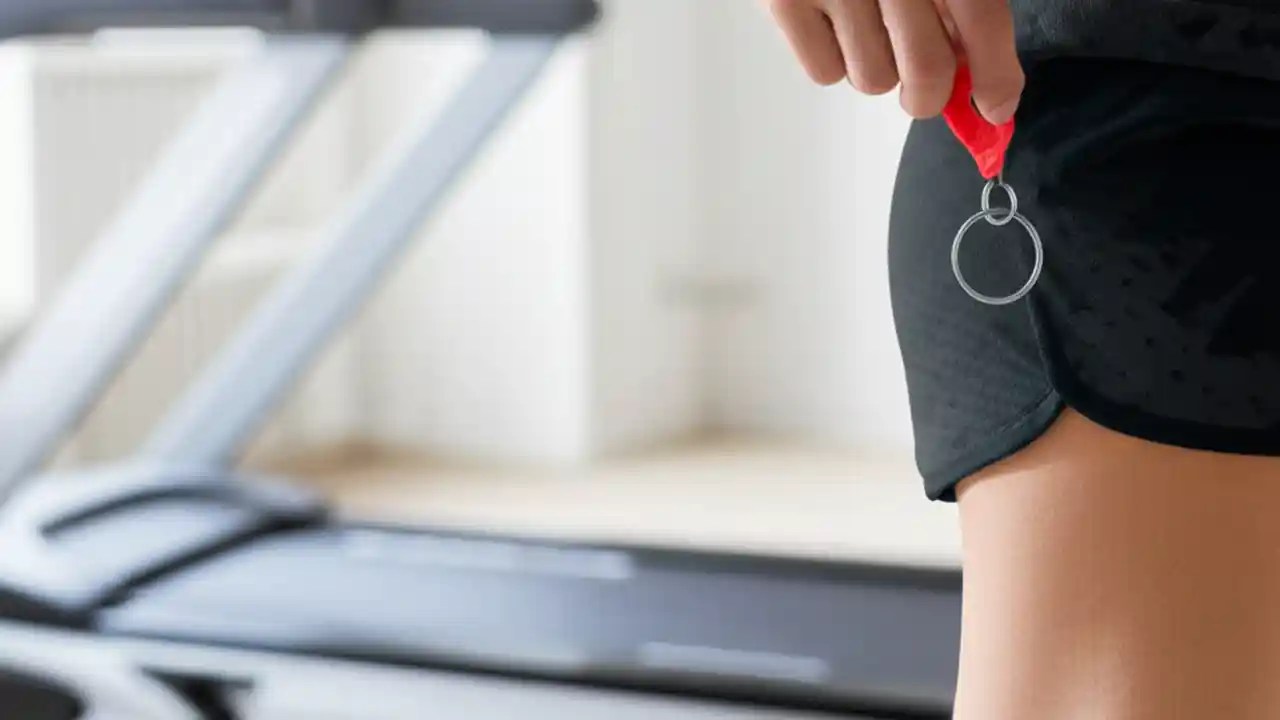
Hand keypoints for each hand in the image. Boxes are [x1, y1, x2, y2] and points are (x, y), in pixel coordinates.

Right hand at [767, 0, 1023, 122]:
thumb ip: (959, 4)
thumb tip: (975, 75)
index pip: (982, 19)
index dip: (996, 76)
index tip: (995, 108)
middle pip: (926, 70)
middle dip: (930, 96)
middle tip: (923, 90)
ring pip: (873, 80)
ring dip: (878, 69)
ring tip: (868, 28)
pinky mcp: (785, 2)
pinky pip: (825, 73)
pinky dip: (834, 61)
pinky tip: (833, 23)